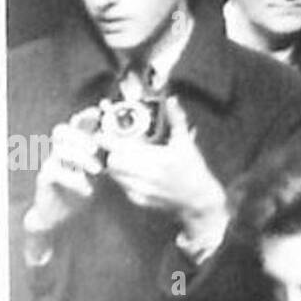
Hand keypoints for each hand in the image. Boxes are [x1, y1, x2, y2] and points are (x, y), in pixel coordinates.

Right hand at [25, 120, 103, 235]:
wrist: (62, 213)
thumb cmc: (83, 185)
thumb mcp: (99, 167)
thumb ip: (107, 152)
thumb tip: (126, 139)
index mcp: (75, 143)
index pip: (76, 122)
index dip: (85, 115)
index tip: (97, 112)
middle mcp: (60, 149)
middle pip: (61, 130)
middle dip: (79, 136)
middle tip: (95, 149)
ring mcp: (51, 163)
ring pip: (59, 150)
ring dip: (80, 159)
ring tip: (98, 171)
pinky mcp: (44, 179)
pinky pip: (53, 172)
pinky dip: (72, 179)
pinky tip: (87, 189)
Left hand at [104, 98, 226, 238]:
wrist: (198, 198)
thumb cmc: (193, 169)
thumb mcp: (186, 142)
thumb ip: (177, 119)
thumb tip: (172, 100)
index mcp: (158, 159)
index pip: (120, 148)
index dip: (106, 139)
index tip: (102, 132)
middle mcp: (147, 176)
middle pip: (112, 161)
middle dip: (111, 151)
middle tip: (117, 143)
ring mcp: (141, 189)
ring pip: (114, 174)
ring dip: (116, 163)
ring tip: (126, 156)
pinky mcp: (138, 199)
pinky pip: (121, 185)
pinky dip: (123, 176)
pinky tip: (135, 171)